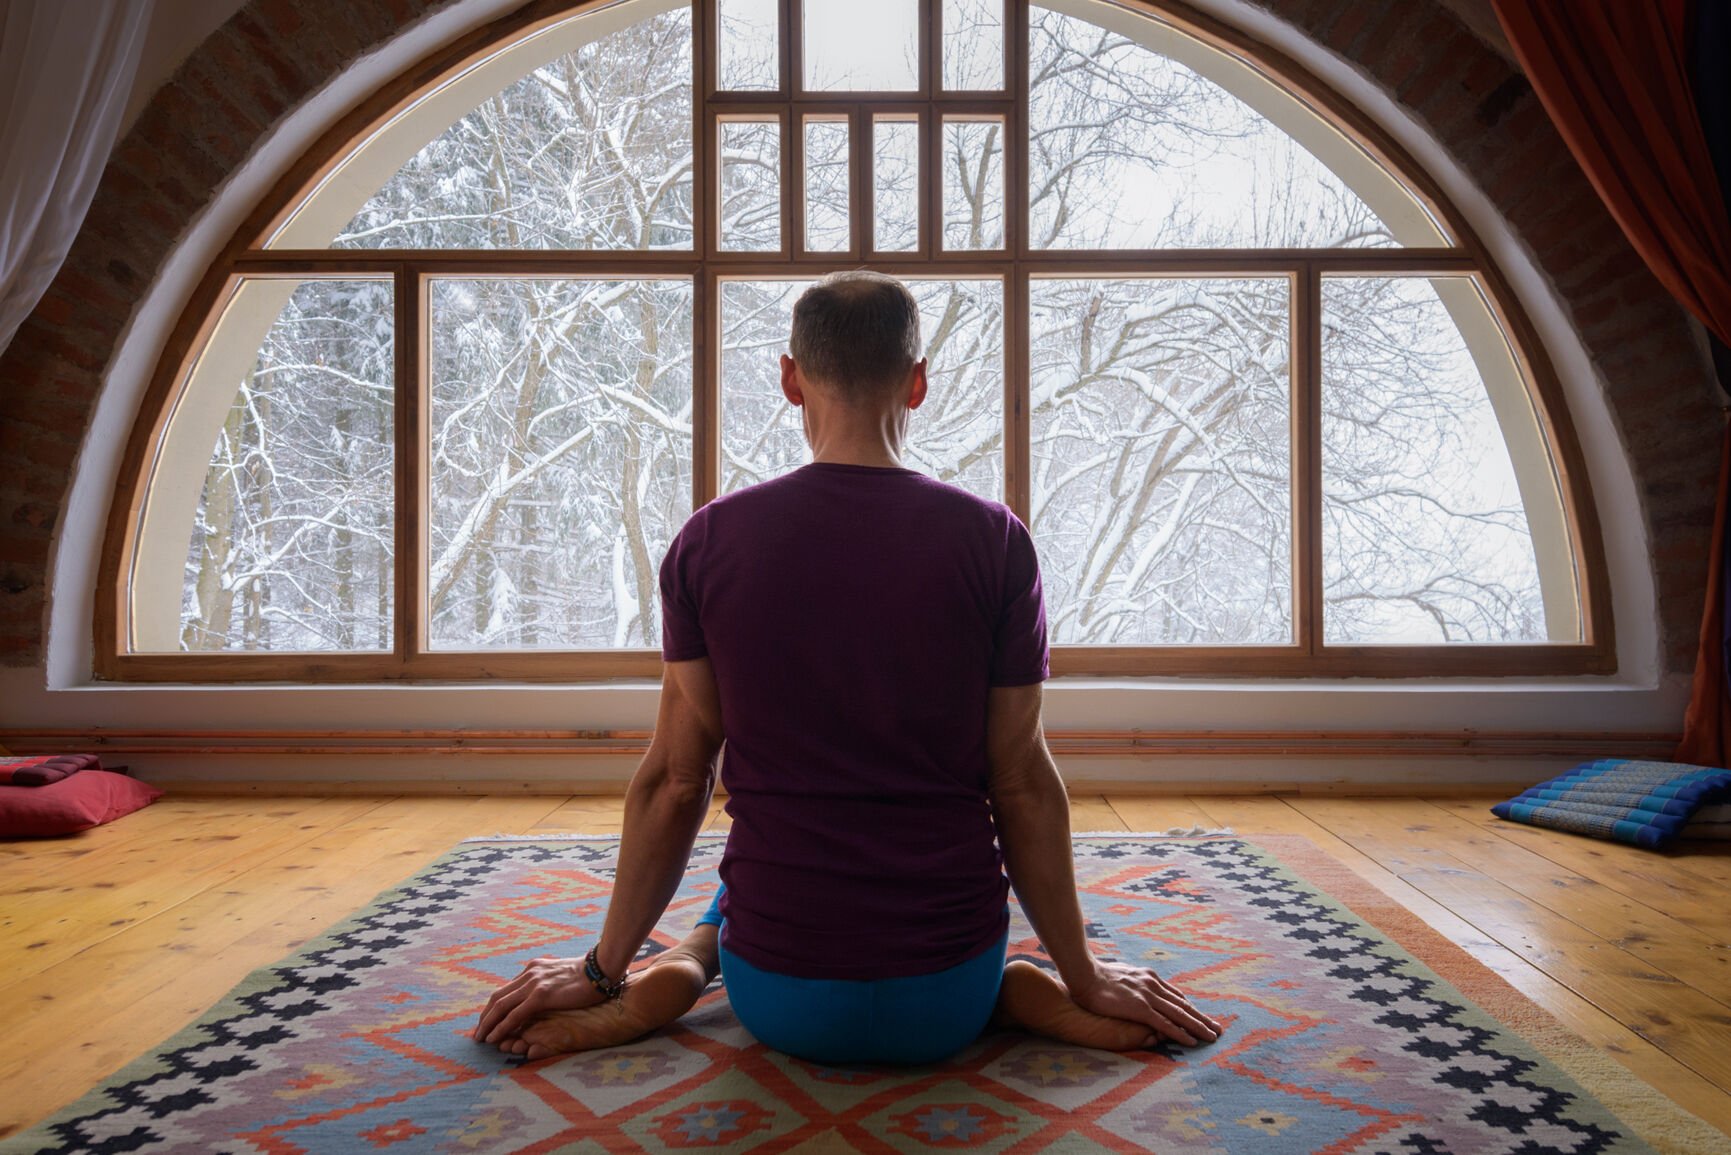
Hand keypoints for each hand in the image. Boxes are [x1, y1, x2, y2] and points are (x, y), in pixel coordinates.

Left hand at [473, 956, 606, 1046]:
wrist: (602, 968)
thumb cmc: (589, 976)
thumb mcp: (562, 975)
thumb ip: (549, 983)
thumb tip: (547, 994)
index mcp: (533, 969)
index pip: (507, 989)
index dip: (494, 1007)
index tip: (489, 1021)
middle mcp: (529, 973)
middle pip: (498, 997)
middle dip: (485, 1016)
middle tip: (479, 1032)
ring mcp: (534, 983)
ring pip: (501, 1006)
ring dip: (488, 1024)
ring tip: (481, 1038)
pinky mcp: (541, 995)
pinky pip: (514, 1015)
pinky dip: (501, 1027)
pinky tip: (494, 1037)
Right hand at [1067, 961, 1224, 1046]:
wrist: (1084, 973)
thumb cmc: (1096, 975)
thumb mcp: (1121, 974)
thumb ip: (1133, 982)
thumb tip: (1134, 986)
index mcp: (1149, 977)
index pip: (1175, 995)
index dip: (1189, 1008)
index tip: (1200, 1016)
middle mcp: (1153, 985)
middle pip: (1183, 1005)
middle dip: (1202, 1018)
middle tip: (1217, 1028)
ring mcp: (1148, 996)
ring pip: (1180, 1014)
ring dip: (1199, 1026)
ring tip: (1212, 1036)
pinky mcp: (1141, 1009)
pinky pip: (1166, 1024)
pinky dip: (1181, 1033)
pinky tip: (1192, 1041)